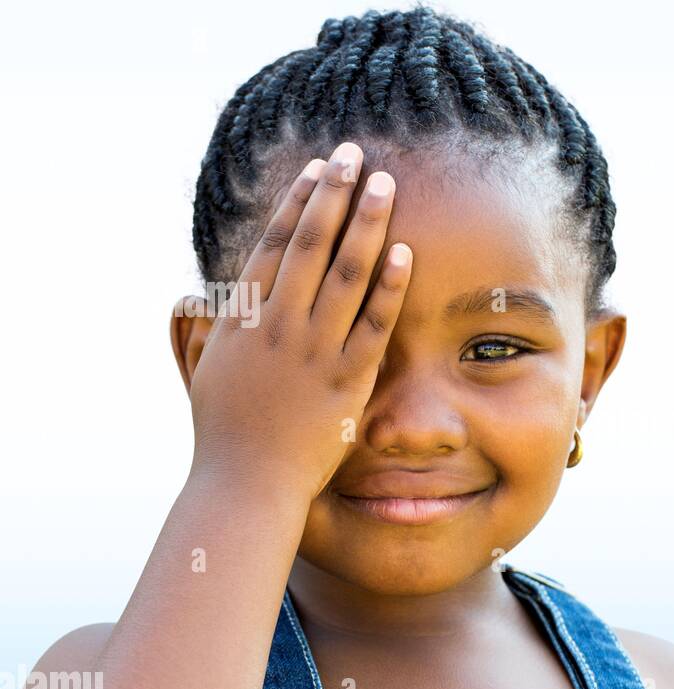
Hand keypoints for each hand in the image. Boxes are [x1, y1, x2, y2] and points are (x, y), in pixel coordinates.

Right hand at [186, 142, 410, 501]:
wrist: (244, 484)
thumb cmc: (224, 432)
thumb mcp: (206, 368)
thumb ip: (211, 327)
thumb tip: (202, 297)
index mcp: (243, 317)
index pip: (275, 244)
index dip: (299, 202)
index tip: (317, 169)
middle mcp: (278, 324)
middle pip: (312, 244)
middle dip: (334, 193)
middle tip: (354, 152)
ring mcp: (313, 350)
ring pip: (346, 272)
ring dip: (366, 222)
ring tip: (385, 183)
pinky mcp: (346, 379)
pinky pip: (373, 323)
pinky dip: (388, 285)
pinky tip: (404, 251)